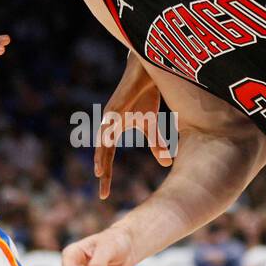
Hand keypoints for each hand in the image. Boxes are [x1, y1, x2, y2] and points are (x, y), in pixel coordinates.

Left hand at [95, 51, 171, 198]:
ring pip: (103, 138)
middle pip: (102, 153)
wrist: (145, 70)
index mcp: (115, 130)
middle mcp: (109, 124)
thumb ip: (156, 143)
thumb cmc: (146, 95)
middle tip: (103, 194)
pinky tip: (106, 143)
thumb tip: (165, 164)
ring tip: (100, 173)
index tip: (105, 195)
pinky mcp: (116, 104)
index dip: (107, 175)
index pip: (108, 156)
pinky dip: (108, 133)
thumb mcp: (151, 123)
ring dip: (101, 156)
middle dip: (103, 173)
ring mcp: (111, 114)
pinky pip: (111, 121)